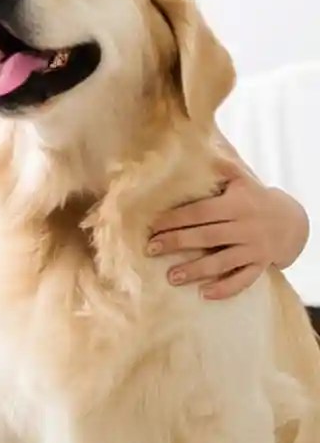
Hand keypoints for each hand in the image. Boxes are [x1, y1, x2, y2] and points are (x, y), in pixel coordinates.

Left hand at [147, 159, 307, 299]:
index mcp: (236, 206)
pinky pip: (243, 280)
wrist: (292, 222)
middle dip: (177, 243)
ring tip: (171, 277)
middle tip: (151, 250)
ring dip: (196, 270)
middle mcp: (245, 227)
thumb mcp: (241, 181)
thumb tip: (197, 148)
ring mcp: (253, 249)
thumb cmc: (255, 199)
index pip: (201, 213)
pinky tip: (205, 294)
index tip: (152, 226)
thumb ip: (220, 168)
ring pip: (222, 262)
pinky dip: (225, 288)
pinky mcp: (260, 265)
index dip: (176, 219)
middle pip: (206, 237)